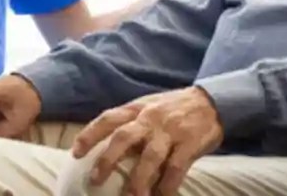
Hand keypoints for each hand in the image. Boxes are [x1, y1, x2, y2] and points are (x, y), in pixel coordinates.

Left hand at [72, 87, 223, 195]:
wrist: (211, 102)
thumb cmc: (172, 108)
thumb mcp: (148, 107)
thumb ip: (130, 123)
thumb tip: (104, 147)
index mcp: (137, 108)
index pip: (108, 118)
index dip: (90, 134)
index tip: (76, 152)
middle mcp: (150, 118)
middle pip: (123, 137)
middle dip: (107, 159)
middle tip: (94, 179)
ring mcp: (170, 131)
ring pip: (150, 157)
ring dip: (138, 180)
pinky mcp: (189, 144)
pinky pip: (176, 168)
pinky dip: (167, 185)